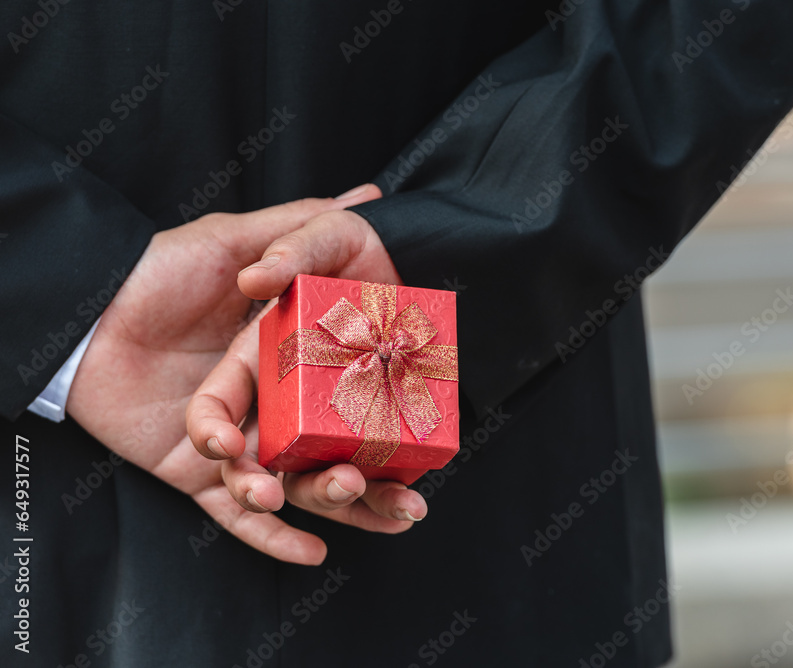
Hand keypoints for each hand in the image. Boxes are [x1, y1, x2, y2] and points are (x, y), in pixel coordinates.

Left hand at [67, 185, 415, 565]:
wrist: (81, 315)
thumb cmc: (154, 272)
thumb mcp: (232, 243)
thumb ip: (297, 232)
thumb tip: (367, 197)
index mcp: (286, 361)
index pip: (348, 400)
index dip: (388, 424)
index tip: (428, 442)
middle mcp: (268, 406)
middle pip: (331, 454)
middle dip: (372, 482)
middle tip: (408, 501)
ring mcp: (235, 442)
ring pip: (293, 486)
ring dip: (326, 501)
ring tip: (344, 493)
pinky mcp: (194, 473)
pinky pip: (237, 515)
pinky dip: (273, 534)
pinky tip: (312, 553)